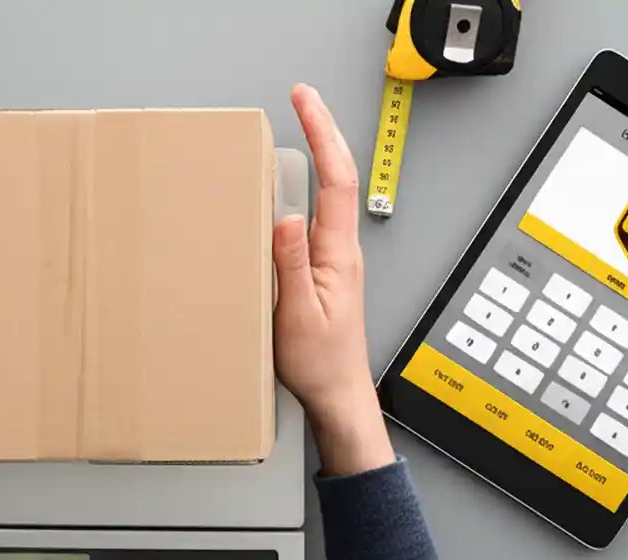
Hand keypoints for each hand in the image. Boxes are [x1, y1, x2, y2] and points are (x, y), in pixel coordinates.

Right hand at [275, 85, 394, 476]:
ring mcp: (335, 258)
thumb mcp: (297, 316)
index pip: (336, 180)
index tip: (305, 101)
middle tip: (302, 97)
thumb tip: (286, 217)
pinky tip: (291, 185)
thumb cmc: (320, 364)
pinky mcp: (324, 269)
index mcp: (337, 255)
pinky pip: (317, 216)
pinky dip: (307, 186)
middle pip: (337, 176)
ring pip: (329, 194)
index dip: (323, 134)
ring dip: (317, 153)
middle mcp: (341, 250)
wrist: (339, 395)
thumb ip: (291, 265)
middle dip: (322, 129)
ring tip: (299, 124)